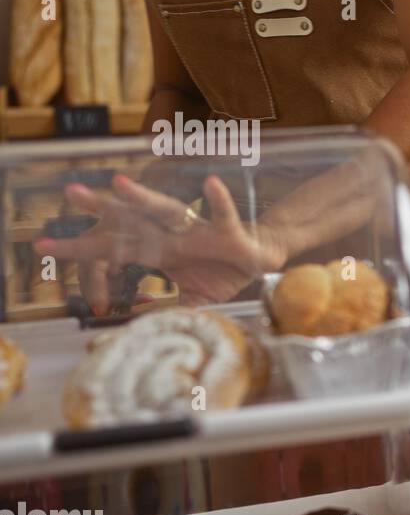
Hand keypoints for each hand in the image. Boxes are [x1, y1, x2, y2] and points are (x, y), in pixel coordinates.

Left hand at [35, 174, 288, 311]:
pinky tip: (209, 183)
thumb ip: (170, 310)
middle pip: (130, 219)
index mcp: (159, 250)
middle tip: (68, 193)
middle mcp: (172, 235)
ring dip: (144, 197)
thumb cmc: (225, 272)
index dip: (81, 247)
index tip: (43, 245)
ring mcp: (198, 231)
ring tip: (119, 183)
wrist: (261, 259)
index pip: (114, 247)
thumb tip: (145, 332)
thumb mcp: (194, 298)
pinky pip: (222, 214)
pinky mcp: (228, 231)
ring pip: (166, 209)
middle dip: (99, 208)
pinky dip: (217, 200)